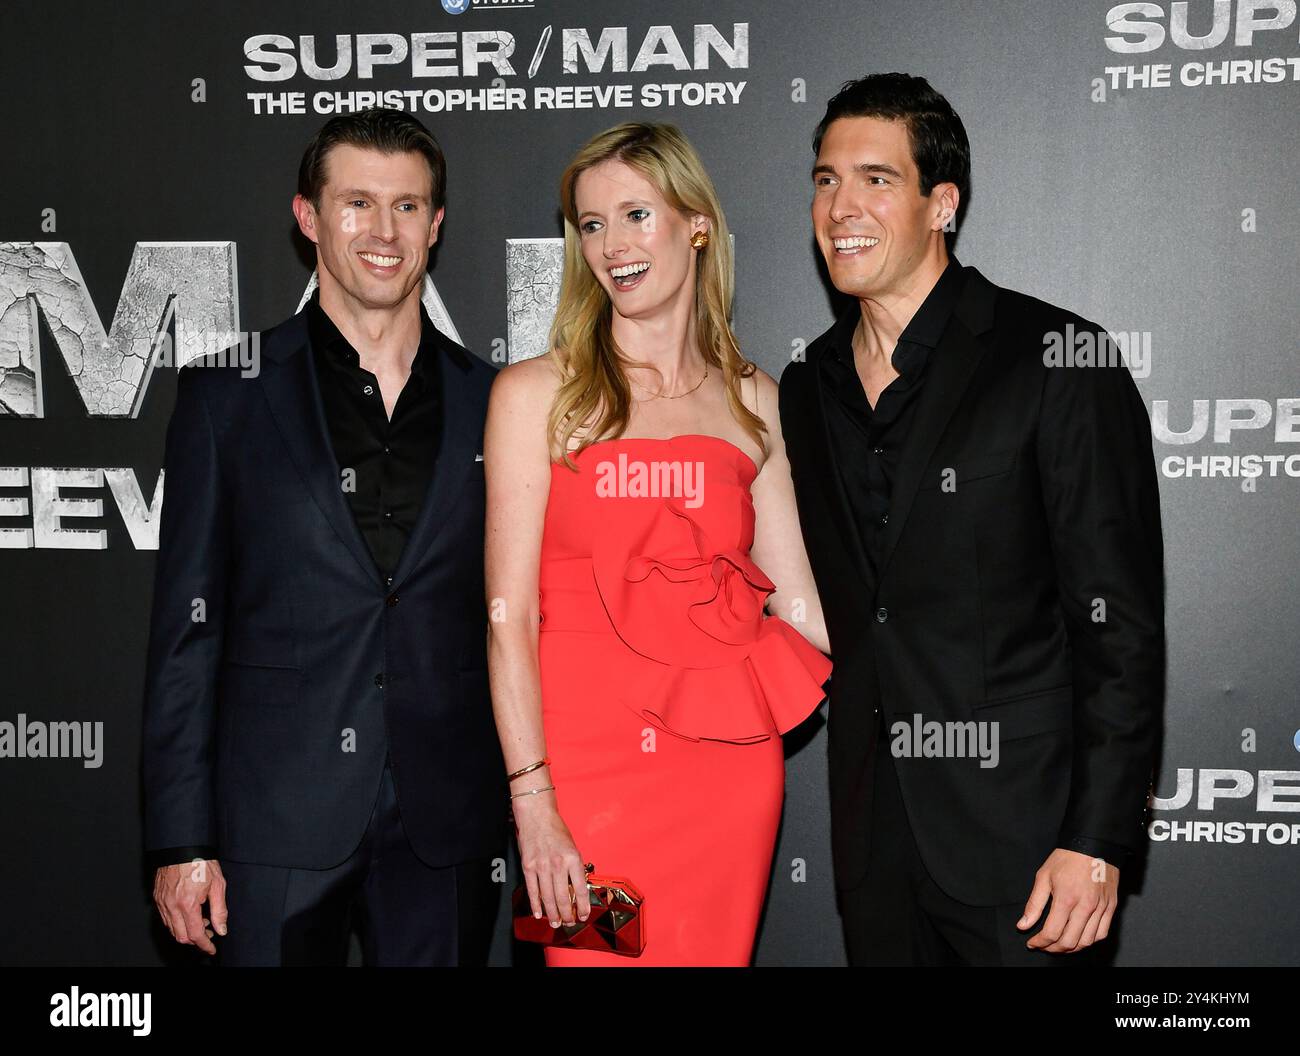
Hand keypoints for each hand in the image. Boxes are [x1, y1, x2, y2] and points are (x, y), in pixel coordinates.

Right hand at [153, 858, 226, 954]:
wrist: (182, 846)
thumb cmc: (201, 862)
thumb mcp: (218, 884)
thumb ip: (220, 910)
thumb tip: (221, 930)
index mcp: (188, 903)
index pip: (196, 934)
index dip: (205, 945)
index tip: (211, 949)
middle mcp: (172, 906)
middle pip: (181, 936)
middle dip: (196, 940)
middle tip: (208, 934)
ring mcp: (162, 902)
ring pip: (172, 929)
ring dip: (186, 931)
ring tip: (201, 921)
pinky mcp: (157, 898)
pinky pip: (165, 918)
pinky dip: (176, 922)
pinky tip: (188, 914)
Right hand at [511, 794, 590, 927]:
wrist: (537, 816)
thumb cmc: (556, 829)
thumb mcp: (573, 847)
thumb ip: (575, 867)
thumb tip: (577, 888)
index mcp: (573, 858)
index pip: (580, 889)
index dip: (583, 906)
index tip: (583, 915)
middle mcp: (558, 864)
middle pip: (564, 897)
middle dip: (567, 914)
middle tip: (569, 923)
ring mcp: (542, 866)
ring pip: (548, 897)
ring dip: (553, 914)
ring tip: (556, 923)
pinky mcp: (528, 867)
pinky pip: (533, 890)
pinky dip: (536, 904)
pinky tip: (539, 913)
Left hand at [1017, 848, 1117, 952]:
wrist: (1094, 845)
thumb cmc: (1068, 858)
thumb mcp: (1043, 876)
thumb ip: (1034, 904)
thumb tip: (1023, 925)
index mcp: (1066, 899)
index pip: (1052, 932)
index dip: (1040, 942)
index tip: (1032, 942)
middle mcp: (1085, 907)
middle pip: (1069, 942)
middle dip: (1053, 949)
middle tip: (1044, 945)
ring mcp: (1100, 909)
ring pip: (1086, 942)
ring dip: (1071, 948)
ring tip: (1059, 944)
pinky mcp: (1111, 907)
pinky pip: (1102, 934)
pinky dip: (1089, 941)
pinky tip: (1078, 937)